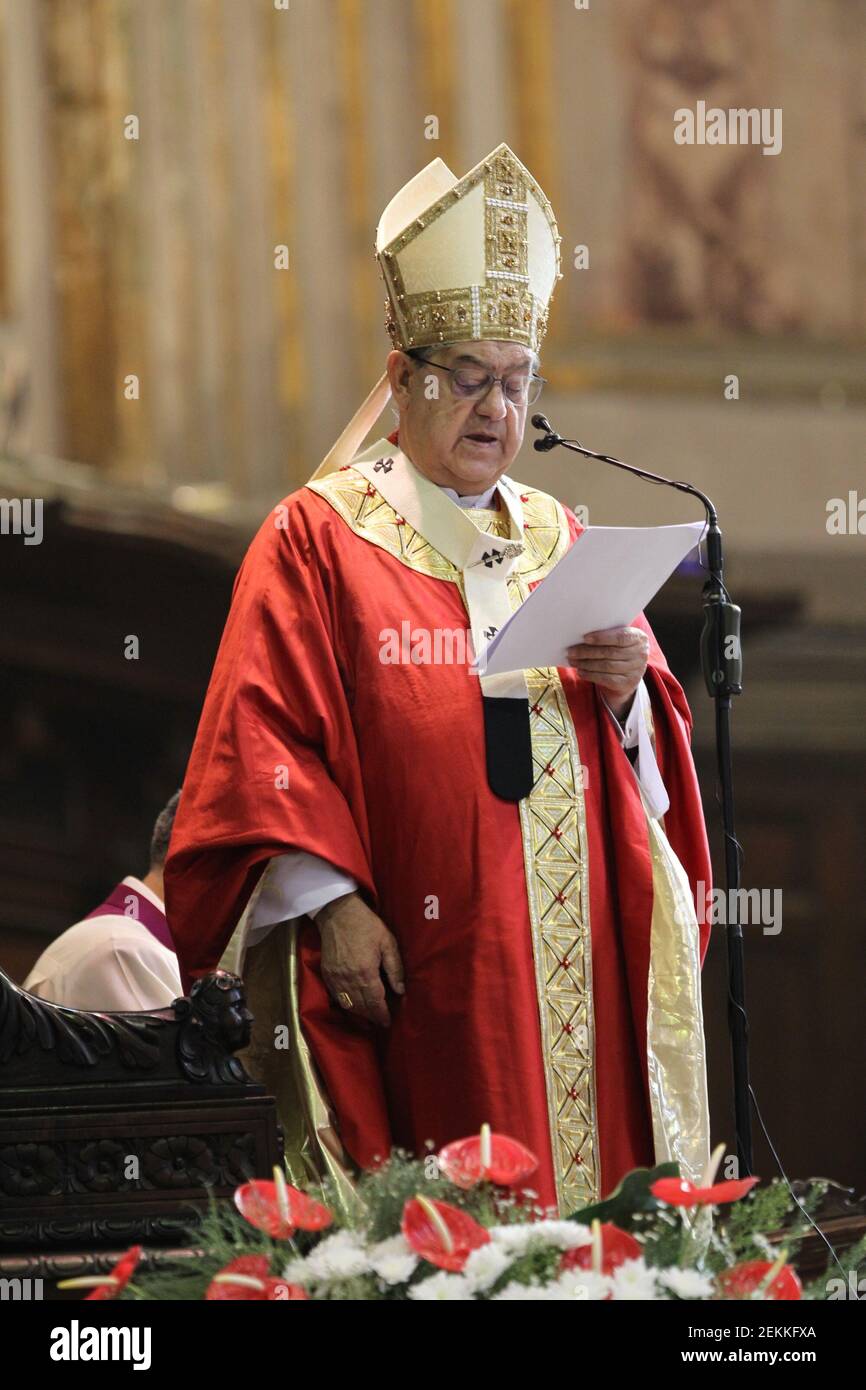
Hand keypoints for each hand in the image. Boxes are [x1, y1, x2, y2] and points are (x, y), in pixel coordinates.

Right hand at [314, 892, 404, 1026]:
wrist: (338, 913)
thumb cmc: (367, 925)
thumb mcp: (388, 942)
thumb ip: (395, 968)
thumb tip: (401, 990)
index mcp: (366, 972)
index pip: (375, 1002)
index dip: (382, 1014)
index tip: (387, 1022)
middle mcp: (349, 979)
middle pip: (361, 1006)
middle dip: (371, 1016)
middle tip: (380, 1020)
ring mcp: (336, 978)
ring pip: (348, 1004)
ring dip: (359, 1013)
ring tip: (369, 1015)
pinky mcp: (327, 974)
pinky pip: (336, 996)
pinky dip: (346, 1004)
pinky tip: (353, 1004)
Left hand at [566, 625, 648, 720]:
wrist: (629, 674)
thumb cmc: (619, 651)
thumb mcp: (618, 641)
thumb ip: (607, 636)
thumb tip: (580, 638)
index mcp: (639, 638)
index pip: (621, 637)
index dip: (602, 637)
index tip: (584, 638)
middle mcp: (641, 654)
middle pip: (610, 652)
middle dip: (588, 651)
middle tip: (571, 651)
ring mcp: (636, 670)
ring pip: (606, 666)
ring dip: (586, 663)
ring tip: (572, 660)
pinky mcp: (628, 684)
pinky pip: (606, 679)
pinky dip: (591, 675)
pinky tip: (580, 671)